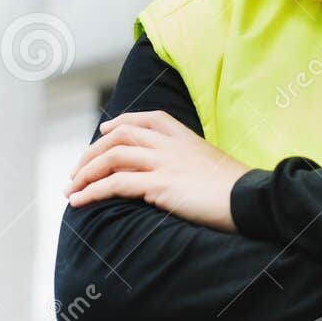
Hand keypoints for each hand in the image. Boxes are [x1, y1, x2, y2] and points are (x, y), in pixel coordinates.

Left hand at [65, 110, 251, 231]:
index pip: (145, 119)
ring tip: (71, 190)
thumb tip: (179, 174)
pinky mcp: (160, 185)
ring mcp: (163, 162)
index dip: (120, 124)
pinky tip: (80, 202)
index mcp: (183, 135)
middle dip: (92, 153)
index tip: (104, 132)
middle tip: (76, 172)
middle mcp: (169, 143)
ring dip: (85, 173)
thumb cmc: (236, 189)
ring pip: (112, 157)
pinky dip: (92, 191)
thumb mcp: (211, 164)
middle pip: (119, 136)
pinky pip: (116, 184)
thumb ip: (190, 160)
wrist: (251, 199)